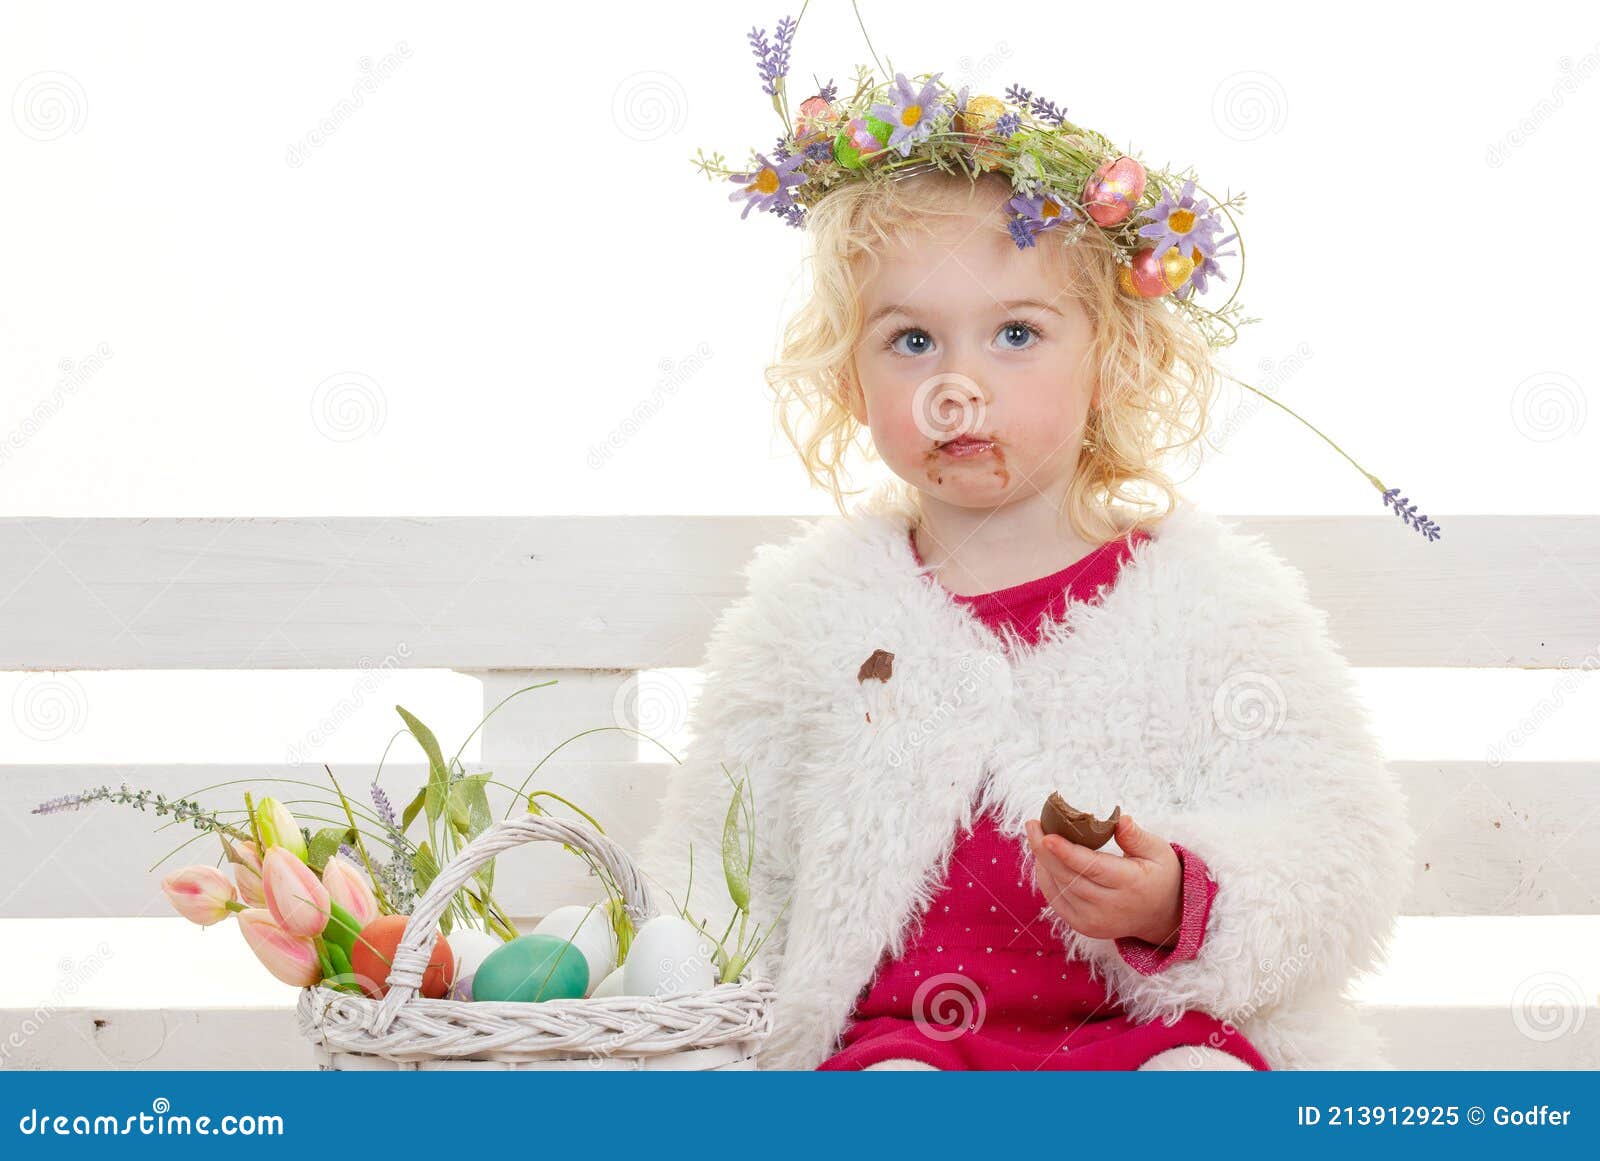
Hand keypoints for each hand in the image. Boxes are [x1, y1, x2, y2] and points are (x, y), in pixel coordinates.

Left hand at [1023, 812, 1182, 945]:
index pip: (1093, 868)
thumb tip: (1120, 819)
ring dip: (1043, 861)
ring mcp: (1095, 921)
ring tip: (1035, 835)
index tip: (1046, 835)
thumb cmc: (1159, 876)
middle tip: (1032, 824)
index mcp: (1132, 885)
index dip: (1067, 852)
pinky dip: (1046, 878)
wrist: (1161, 916)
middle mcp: (1111, 908)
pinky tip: (1043, 859)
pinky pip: (1056, 901)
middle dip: (1045, 850)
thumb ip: (1137, 837)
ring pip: (1059, 888)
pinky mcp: (1084, 927)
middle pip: (1069, 877)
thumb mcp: (1159, 852)